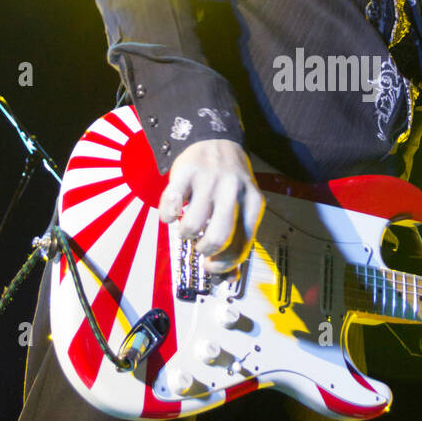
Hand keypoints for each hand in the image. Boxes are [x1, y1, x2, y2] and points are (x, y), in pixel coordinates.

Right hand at [158, 139, 263, 274]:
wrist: (216, 140)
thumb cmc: (229, 183)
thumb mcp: (242, 207)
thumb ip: (237, 242)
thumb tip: (228, 280)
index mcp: (254, 202)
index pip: (242, 246)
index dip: (224, 265)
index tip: (211, 266)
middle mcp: (234, 191)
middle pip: (218, 238)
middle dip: (205, 251)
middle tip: (200, 246)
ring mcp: (210, 180)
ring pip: (192, 226)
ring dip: (185, 234)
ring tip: (188, 226)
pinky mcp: (186, 172)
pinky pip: (171, 205)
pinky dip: (167, 216)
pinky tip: (173, 212)